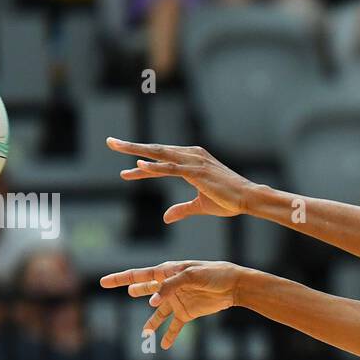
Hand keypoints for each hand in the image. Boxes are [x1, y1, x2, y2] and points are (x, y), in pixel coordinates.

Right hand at [100, 260, 243, 348]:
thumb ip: (171, 286)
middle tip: (117, 289)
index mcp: (167, 273)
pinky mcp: (187, 313)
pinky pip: (174, 326)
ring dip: (151, 323)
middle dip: (131, 289)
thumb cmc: (213, 274)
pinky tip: (163, 345)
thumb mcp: (192, 276)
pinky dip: (169, 336)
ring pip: (158, 314)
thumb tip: (152, 302)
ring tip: (144, 332)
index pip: (139, 275)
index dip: (121, 279)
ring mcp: (176, 301)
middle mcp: (168, 287)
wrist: (233, 285)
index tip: (103, 282)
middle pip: (144, 290)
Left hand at [106, 138, 256, 222]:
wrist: (249, 199)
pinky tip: (139, 165)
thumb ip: (182, 209)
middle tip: (110, 142)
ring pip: (159, 154)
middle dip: (131, 146)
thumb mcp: (200, 206)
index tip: (126, 170)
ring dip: (136, 151)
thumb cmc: (229, 200)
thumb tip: (165, 217)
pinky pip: (171, 168)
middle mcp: (191, 155)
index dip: (142, 165)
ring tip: (116, 147)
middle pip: (155, 150)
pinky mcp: (197, 172)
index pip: (161, 161)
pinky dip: (155, 166)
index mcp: (192, 161)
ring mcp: (193, 162)